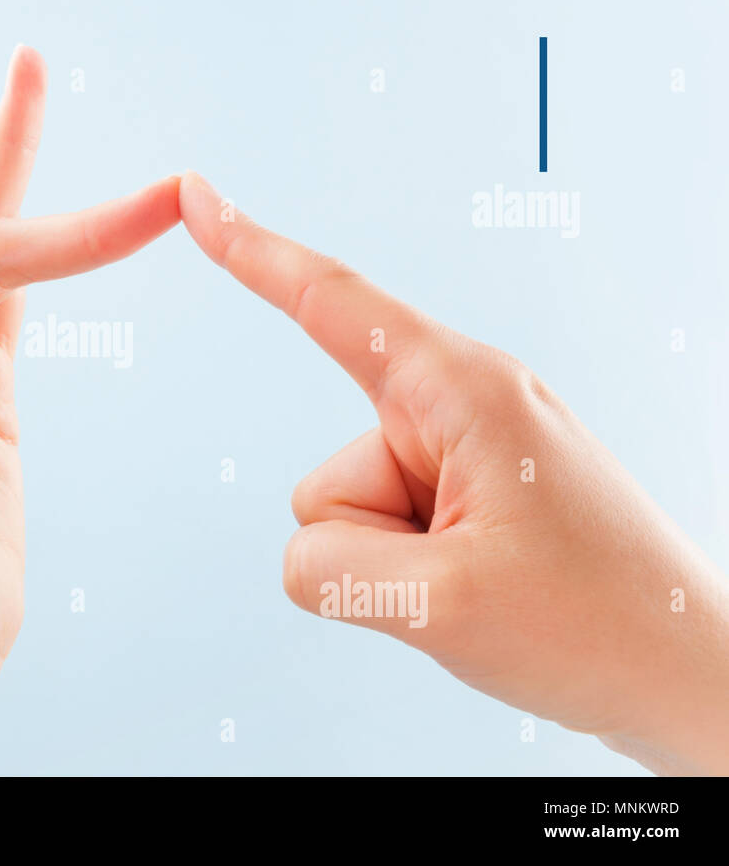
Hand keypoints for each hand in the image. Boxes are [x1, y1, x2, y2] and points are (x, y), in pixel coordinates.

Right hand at [178, 171, 728, 775]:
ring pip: (349, 521)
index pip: (329, 303)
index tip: (193, 196)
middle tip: (463, 581)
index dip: (249, 250)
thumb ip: (326, 568)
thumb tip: (303, 550)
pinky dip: (411, 576)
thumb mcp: (439, 604)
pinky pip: (383, 536)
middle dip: (365, 544)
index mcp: (460, 390)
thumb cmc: (598, 625)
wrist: (686, 675)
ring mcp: (462, 456)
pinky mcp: (466, 497)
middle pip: (328, 479)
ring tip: (485, 588)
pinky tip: (483, 592)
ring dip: (394, 568)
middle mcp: (456, 407)